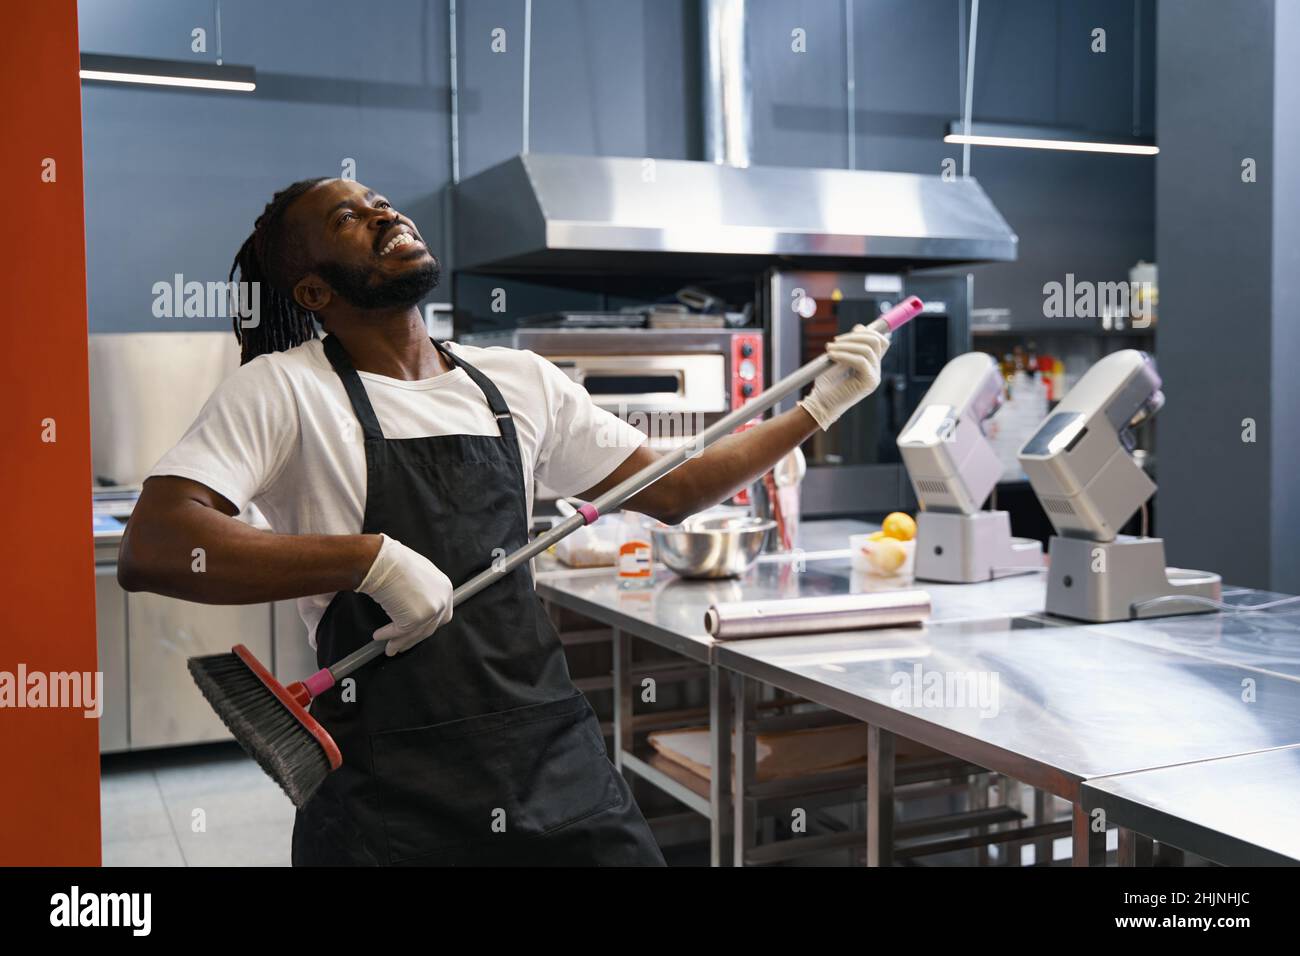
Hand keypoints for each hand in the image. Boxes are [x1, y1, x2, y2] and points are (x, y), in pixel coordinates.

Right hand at [356, 534, 453, 655]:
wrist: (384, 561)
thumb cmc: (396, 563)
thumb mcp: (418, 575)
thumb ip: (423, 591)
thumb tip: (413, 604)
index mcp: (445, 588)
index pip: (442, 614)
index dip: (429, 625)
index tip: (419, 631)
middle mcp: (441, 601)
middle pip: (430, 627)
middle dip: (415, 638)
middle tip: (403, 643)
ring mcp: (430, 612)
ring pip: (415, 633)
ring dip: (400, 642)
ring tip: (390, 647)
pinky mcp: (414, 620)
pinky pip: (399, 632)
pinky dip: (388, 636)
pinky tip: (379, 636)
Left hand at [796, 325, 890, 429]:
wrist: (820, 404)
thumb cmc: (827, 384)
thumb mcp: (839, 358)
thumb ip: (850, 346)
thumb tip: (860, 327)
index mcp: (870, 364)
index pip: (880, 341)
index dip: (866, 332)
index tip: (847, 335)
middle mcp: (875, 370)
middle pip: (876, 342)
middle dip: (855, 336)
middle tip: (835, 341)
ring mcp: (874, 377)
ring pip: (867, 350)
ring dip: (846, 346)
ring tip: (829, 350)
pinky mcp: (869, 383)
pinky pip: (861, 361)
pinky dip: (844, 355)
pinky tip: (832, 356)